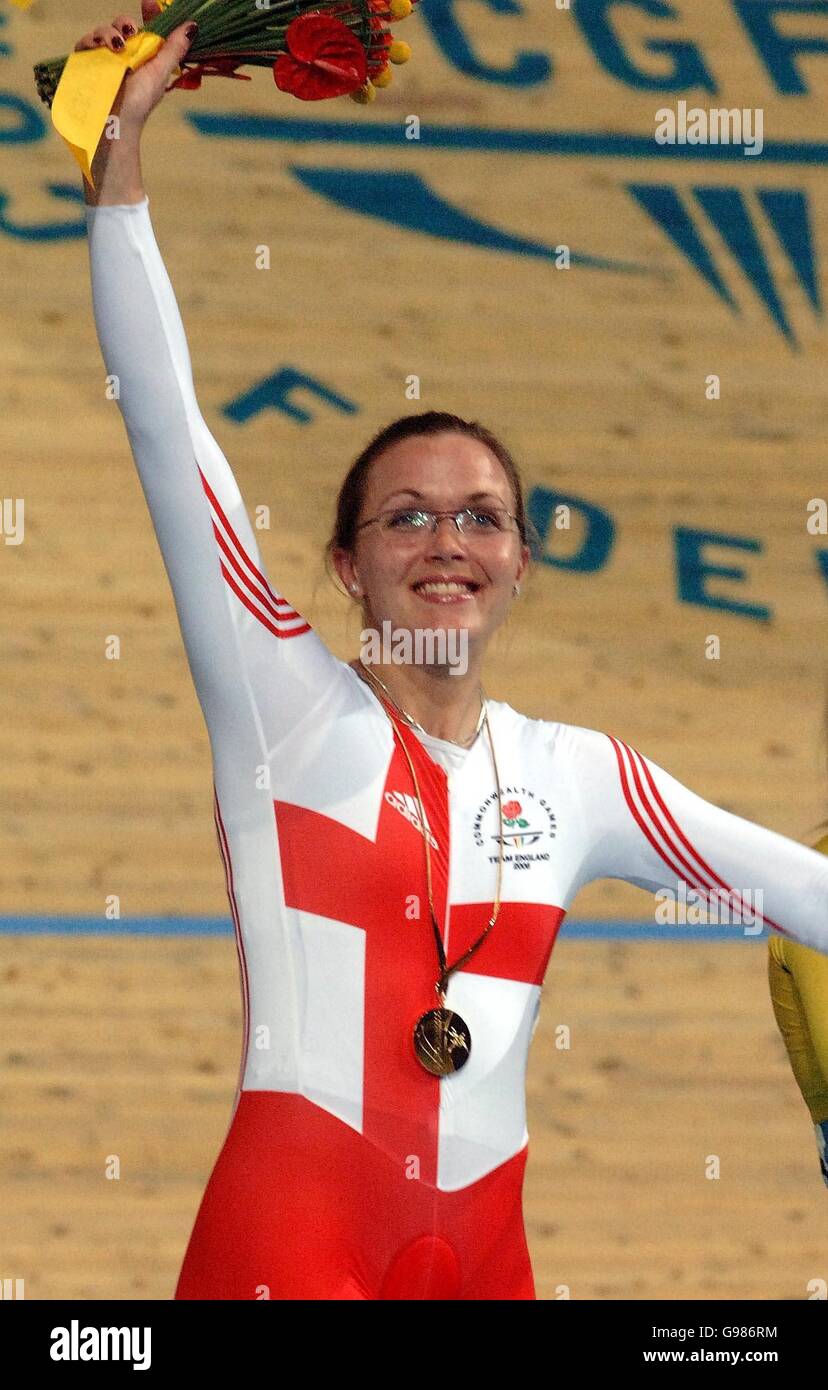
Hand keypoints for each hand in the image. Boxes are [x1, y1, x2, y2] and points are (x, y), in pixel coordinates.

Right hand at [73, 2, 196, 131]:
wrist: (115, 124)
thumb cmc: (139, 103)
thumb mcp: (159, 73)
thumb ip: (173, 48)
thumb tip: (192, 26)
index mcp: (144, 56)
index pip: (146, 26)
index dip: (149, 12)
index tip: (149, 2)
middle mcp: (124, 55)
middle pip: (122, 25)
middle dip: (124, 22)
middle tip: (131, 30)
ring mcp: (104, 58)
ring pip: (103, 31)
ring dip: (108, 32)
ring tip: (117, 46)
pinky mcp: (87, 63)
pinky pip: (85, 43)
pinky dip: (91, 40)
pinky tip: (99, 47)